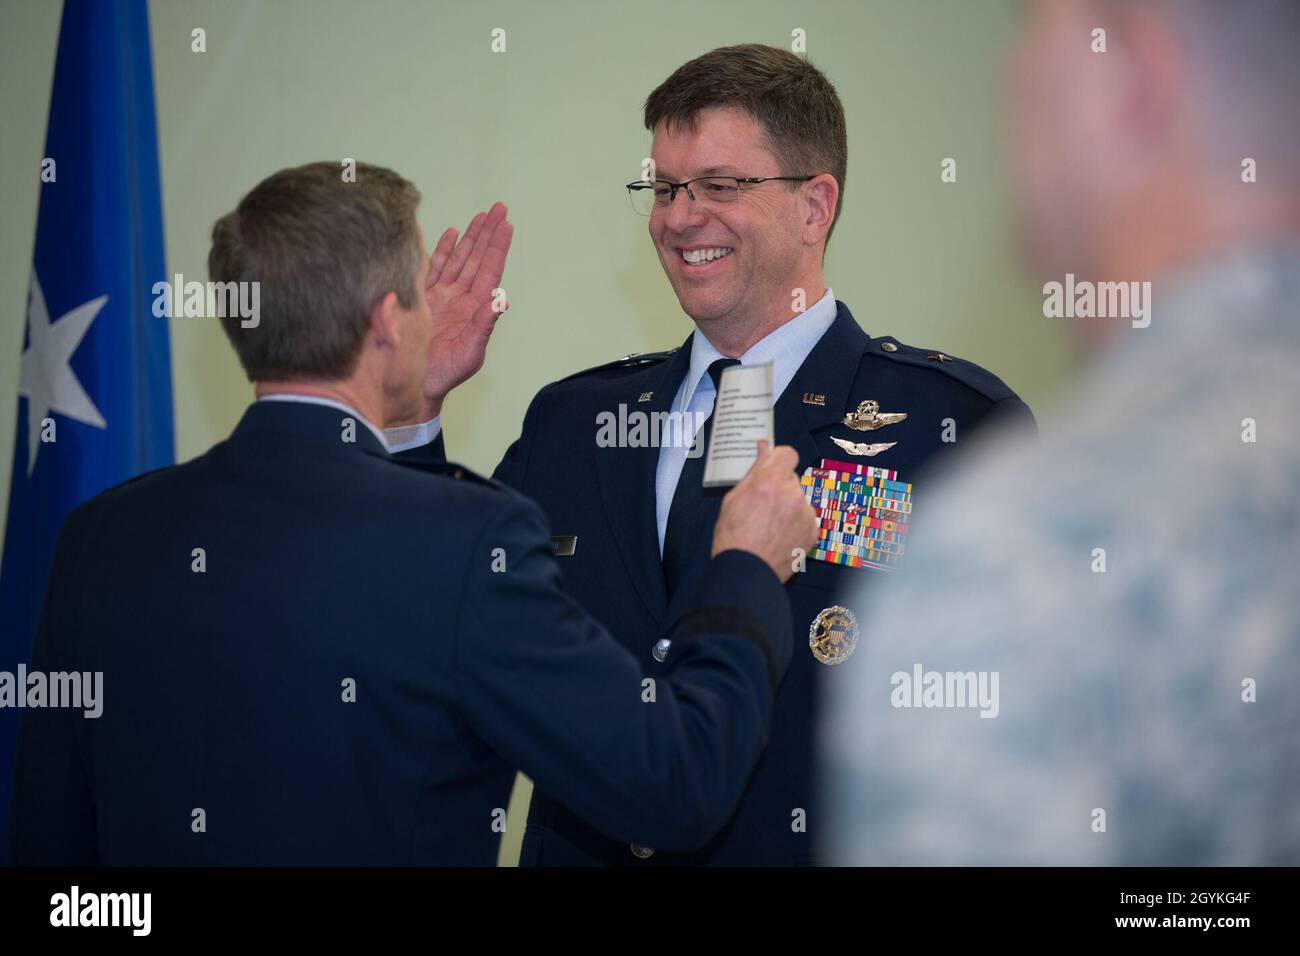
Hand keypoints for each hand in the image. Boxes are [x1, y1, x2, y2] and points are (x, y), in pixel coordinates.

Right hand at [419, 202, 513, 418]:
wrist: (417, 384)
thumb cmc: (446, 374)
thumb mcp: (471, 352)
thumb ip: (484, 325)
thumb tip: (501, 301)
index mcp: (475, 308)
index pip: (490, 270)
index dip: (497, 247)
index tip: (506, 224)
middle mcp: (461, 298)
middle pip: (477, 258)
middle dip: (487, 233)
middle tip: (499, 208)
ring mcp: (442, 296)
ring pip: (458, 259)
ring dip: (469, 237)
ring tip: (479, 215)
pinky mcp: (423, 298)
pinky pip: (434, 268)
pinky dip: (441, 249)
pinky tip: (449, 233)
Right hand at [712, 442, 818, 582]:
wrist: (747, 573)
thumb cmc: (733, 538)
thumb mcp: (734, 499)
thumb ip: (754, 470)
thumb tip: (764, 447)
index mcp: (771, 483)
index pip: (788, 454)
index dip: (778, 459)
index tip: (772, 467)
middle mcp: (793, 495)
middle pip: (791, 478)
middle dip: (779, 486)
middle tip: (761, 505)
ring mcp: (806, 514)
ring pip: (798, 498)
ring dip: (787, 505)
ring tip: (769, 525)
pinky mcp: (813, 532)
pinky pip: (805, 517)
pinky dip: (795, 522)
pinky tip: (779, 535)